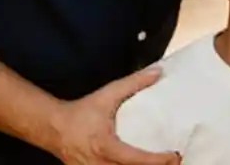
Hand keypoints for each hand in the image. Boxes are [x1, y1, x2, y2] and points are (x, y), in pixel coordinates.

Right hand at [45, 68, 179, 164]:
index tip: (173, 155)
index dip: (158, 160)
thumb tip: (157, 73)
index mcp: (106, 147)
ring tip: (162, 164)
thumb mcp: (107, 95)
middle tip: (175, 161)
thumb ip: (133, 83)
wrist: (53, 127)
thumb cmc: (80, 112)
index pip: (136, 159)